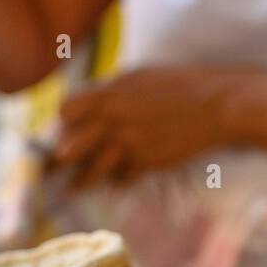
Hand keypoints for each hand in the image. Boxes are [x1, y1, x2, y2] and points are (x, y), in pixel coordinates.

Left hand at [54, 67, 229, 187]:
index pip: (65, 110)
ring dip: (81, 182)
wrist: (215, 103)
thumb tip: (84, 106)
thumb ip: (108, 91)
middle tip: (51, 170)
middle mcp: (113, 116)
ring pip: (90, 171)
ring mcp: (128, 141)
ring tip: (71, 189)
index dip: (60, 123)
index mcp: (109, 91)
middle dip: (57, 161)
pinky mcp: (145, 161)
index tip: (60, 132)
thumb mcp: (137, 77)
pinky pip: (120, 179)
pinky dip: (118, 181)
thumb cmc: (177, 86)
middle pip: (68, 146)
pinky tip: (117, 180)